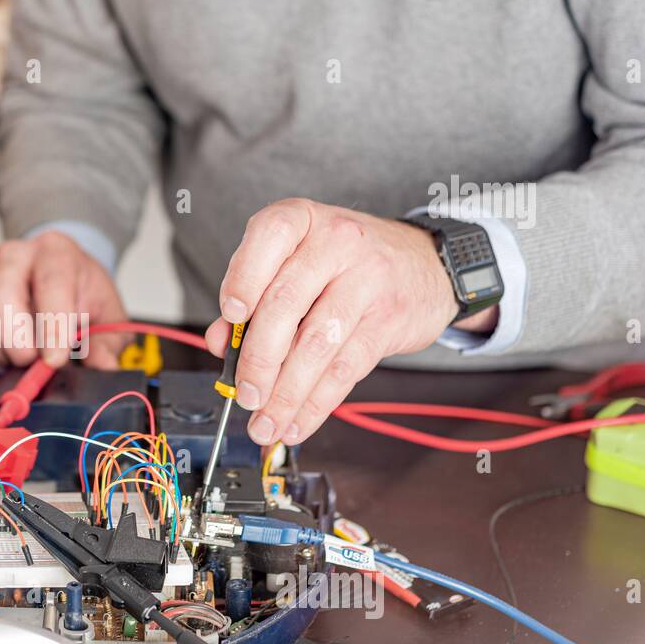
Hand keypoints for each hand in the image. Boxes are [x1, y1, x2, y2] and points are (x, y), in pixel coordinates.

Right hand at [0, 231, 127, 369]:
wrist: (61, 278)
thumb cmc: (82, 291)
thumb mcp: (108, 314)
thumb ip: (108, 341)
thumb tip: (104, 364)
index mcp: (55, 251)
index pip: (50, 283)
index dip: (52, 324)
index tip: (56, 358)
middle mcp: (16, 258)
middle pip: (1, 295)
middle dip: (17, 339)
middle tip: (35, 362)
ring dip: (7, 349)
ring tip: (32, 357)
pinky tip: (19, 353)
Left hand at [206, 198, 474, 446]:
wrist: (426, 261)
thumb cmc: (345, 262)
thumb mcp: (296, 260)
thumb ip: (253, 296)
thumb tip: (218, 342)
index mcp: (301, 220)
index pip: (268, 237)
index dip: (243, 278)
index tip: (229, 318)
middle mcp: (336, 243)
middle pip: (285, 304)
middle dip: (258, 360)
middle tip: (245, 395)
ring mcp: (367, 280)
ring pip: (316, 345)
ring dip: (286, 394)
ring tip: (266, 423)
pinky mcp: (388, 320)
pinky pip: (346, 369)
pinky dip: (317, 403)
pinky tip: (298, 421)